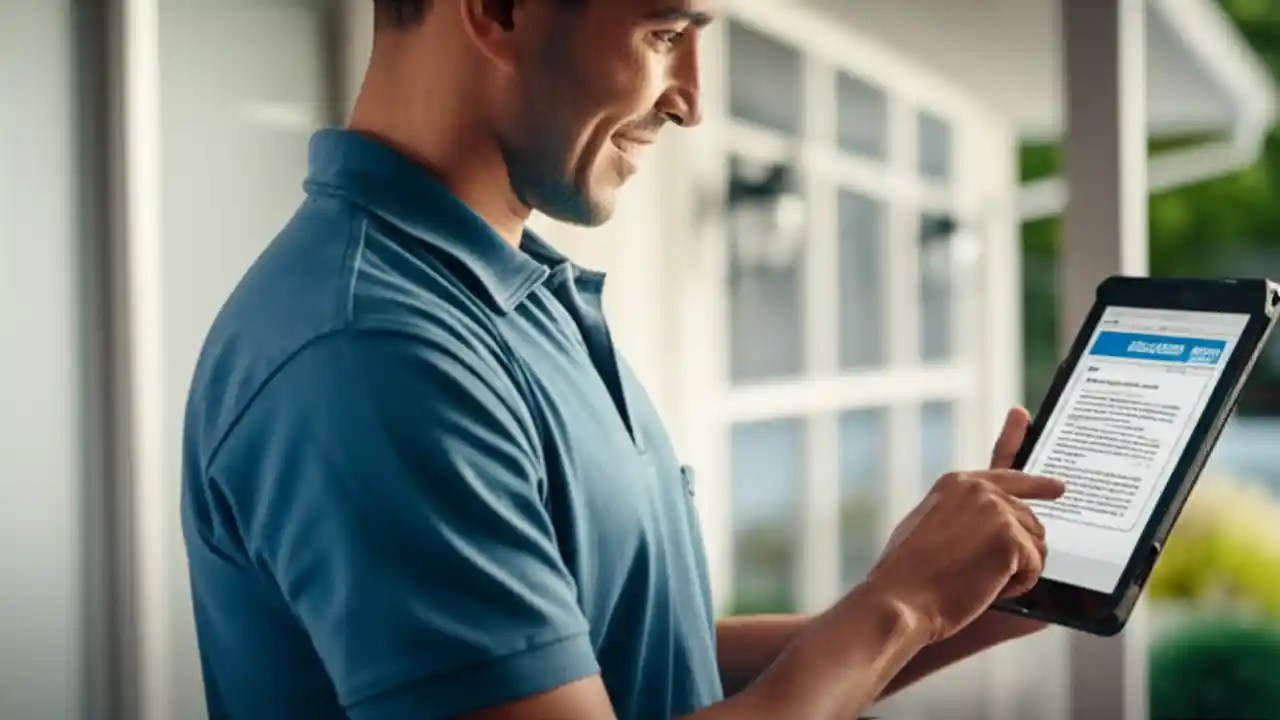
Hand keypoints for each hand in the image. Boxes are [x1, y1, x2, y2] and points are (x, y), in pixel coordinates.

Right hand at [861, 408, 1064, 643]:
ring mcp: (997, 511)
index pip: (1009, 477)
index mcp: (958, 483)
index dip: (1037, 484)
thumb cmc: (907, 572)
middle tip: (990, 576)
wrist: (901, 597)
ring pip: (1035, 544)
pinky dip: (1018, 585)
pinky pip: (1034, 566)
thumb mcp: (928, 525)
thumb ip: (961, 514)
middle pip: (1028, 519)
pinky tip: (986, 589)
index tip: (1058, 488)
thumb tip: (990, 526)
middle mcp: (980, 489)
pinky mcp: (1010, 539)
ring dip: (1017, 569)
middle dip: (1019, 551)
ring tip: (979, 581)